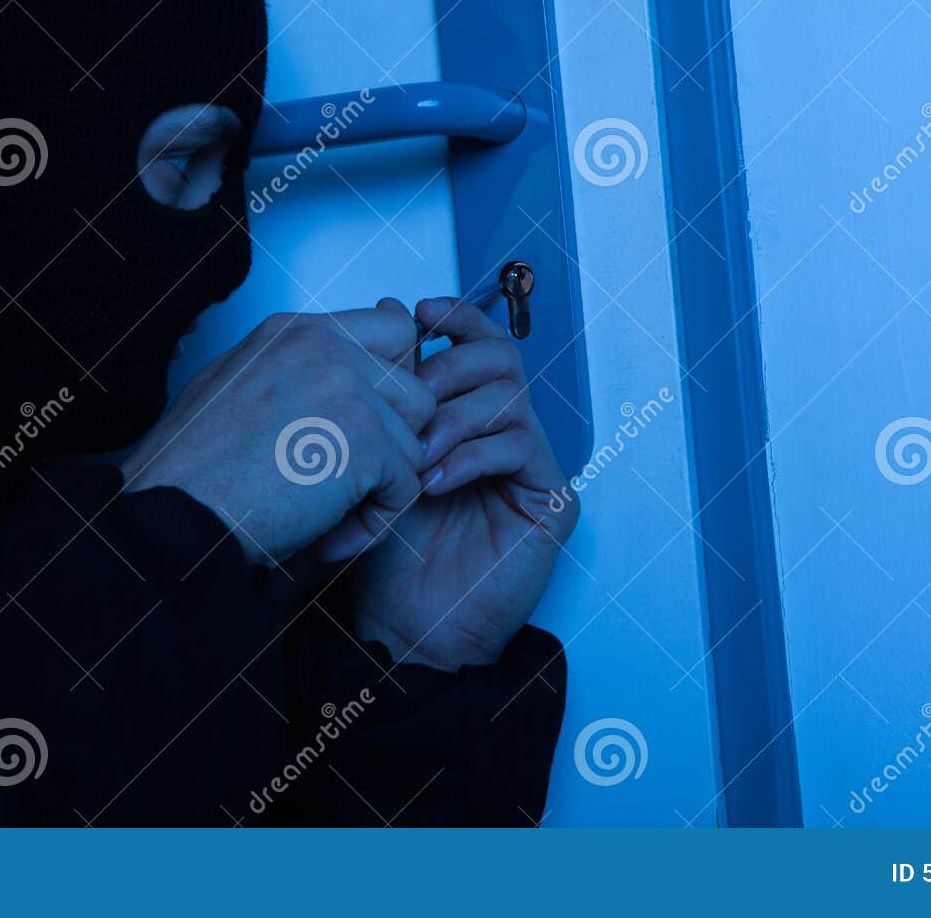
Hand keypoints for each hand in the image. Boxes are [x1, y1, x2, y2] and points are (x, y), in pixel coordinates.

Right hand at [119, 303, 435, 563]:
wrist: (173, 516)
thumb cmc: (192, 468)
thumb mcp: (240, 386)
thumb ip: (302, 367)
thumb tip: (354, 354)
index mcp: (297, 332)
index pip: (395, 328)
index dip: (395, 382)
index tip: (367, 426)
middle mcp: (327, 349)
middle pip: (417, 390)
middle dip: (394, 442)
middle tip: (349, 481)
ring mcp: (349, 390)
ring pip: (415, 441)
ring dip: (383, 486)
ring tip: (332, 515)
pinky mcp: (365, 441)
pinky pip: (407, 486)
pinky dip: (377, 522)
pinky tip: (332, 536)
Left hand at [350, 296, 577, 669]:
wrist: (405, 626)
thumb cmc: (389, 550)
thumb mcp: (379, 458)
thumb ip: (391, 388)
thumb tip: (390, 305)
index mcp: (472, 417)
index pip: (481, 346)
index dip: (458, 319)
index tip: (420, 312)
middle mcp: (509, 434)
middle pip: (501, 360)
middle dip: (448, 369)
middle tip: (410, 400)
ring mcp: (533, 466)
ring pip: (510, 397)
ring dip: (453, 417)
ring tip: (415, 455)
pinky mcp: (551, 501)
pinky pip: (519, 448)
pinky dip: (470, 456)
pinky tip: (435, 483)